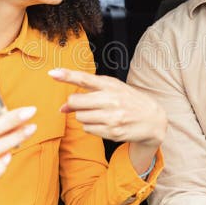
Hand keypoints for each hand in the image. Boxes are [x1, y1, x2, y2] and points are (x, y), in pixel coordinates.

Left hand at [49, 68, 166, 148]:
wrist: (153, 120)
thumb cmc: (129, 101)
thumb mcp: (113, 89)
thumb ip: (88, 93)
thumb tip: (62, 107)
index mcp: (111, 85)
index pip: (85, 78)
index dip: (67, 75)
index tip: (52, 73)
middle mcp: (112, 99)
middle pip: (76, 101)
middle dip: (76, 104)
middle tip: (88, 105)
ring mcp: (112, 117)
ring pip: (80, 117)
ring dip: (84, 117)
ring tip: (101, 114)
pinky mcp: (113, 132)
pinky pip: (88, 129)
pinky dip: (91, 127)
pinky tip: (104, 123)